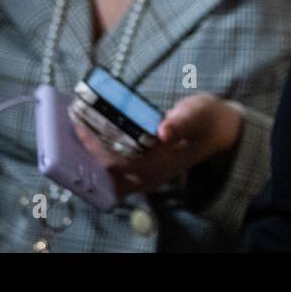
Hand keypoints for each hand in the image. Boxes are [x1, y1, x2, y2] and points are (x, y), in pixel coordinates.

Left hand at [71, 92, 241, 197]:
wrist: (219, 132)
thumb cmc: (205, 119)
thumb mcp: (197, 113)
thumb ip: (181, 122)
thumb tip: (163, 131)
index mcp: (160, 163)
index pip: (117, 163)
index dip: (95, 147)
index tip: (80, 124)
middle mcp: (150, 176)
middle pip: (106, 173)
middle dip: (85, 152)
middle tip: (72, 125)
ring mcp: (147, 178)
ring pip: (107, 177)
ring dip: (89, 159)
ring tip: (75, 134)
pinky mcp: (144, 173)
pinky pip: (114, 175)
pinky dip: (98, 162)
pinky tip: (89, 145)